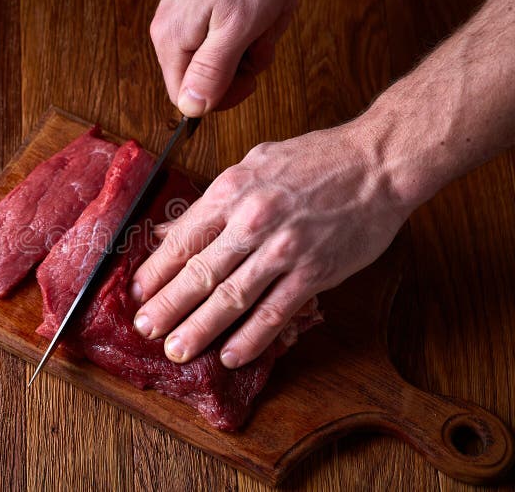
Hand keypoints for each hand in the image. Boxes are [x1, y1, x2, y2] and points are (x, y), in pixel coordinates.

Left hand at [129, 118, 411, 367]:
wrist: (378, 163)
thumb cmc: (315, 160)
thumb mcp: (252, 165)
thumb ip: (209, 204)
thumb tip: (167, 232)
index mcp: (232, 191)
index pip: (182, 239)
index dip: (156, 270)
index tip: (137, 292)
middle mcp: (252, 221)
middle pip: (200, 273)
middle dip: (167, 306)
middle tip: (144, 329)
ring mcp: (284, 249)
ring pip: (232, 297)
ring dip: (200, 328)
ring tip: (177, 349)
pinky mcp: (314, 272)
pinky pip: (276, 312)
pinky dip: (252, 337)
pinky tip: (231, 354)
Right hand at [150, 0, 295, 116]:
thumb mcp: (237, 29)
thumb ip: (212, 73)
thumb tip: (190, 110)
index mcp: (173, 42)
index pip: (186, 100)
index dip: (221, 97)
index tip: (248, 79)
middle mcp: (169, 32)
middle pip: (205, 78)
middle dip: (242, 65)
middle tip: (259, 39)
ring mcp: (181, 17)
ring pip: (219, 55)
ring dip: (251, 43)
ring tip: (262, 16)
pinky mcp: (196, 5)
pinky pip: (223, 32)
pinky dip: (248, 25)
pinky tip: (257, 6)